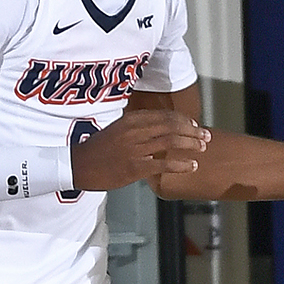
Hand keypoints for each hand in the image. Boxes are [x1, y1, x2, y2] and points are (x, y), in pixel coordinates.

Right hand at [71, 109, 209, 191]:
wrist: (79, 165)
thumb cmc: (98, 149)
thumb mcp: (117, 130)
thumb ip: (136, 127)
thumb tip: (158, 129)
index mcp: (131, 120)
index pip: (164, 115)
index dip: (182, 120)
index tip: (193, 125)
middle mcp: (135, 130)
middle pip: (171, 126)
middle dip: (192, 131)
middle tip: (205, 136)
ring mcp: (135, 148)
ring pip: (171, 141)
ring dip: (191, 144)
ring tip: (202, 148)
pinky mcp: (136, 167)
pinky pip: (164, 163)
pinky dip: (181, 164)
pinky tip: (192, 166)